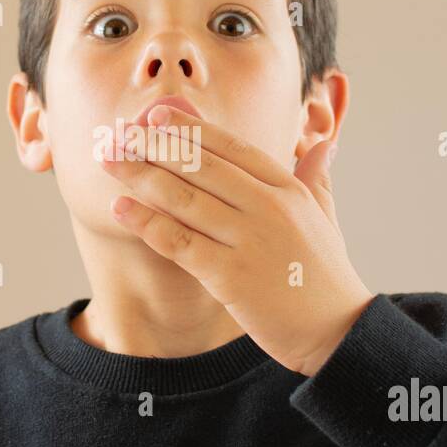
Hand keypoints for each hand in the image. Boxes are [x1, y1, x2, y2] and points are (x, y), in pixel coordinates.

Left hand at [100, 104, 374, 376]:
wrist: (338, 332)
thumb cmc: (325, 275)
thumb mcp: (325, 217)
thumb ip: (316, 177)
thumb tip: (325, 143)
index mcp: (289, 188)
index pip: (231, 147)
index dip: (190, 128)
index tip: (157, 114)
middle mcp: (269, 207)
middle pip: (200, 165)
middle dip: (153, 145)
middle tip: (118, 133)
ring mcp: (249, 240)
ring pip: (184, 198)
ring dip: (139, 176)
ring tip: (108, 160)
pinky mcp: (230, 276)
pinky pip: (179, 242)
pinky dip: (146, 223)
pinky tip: (119, 209)